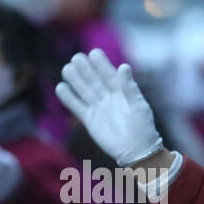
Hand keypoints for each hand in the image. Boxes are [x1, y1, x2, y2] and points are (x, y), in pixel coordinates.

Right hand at [55, 48, 164, 165]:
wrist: (137, 151)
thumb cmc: (143, 128)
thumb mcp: (139, 106)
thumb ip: (129, 87)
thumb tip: (123, 66)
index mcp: (122, 92)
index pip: (109, 75)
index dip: (101, 64)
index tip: (93, 53)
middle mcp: (109, 97)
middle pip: (94, 80)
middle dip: (85, 69)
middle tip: (76, 57)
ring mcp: (99, 108)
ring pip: (84, 90)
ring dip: (75, 80)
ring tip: (67, 68)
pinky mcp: (90, 120)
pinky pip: (77, 106)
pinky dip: (69, 98)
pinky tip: (60, 88)